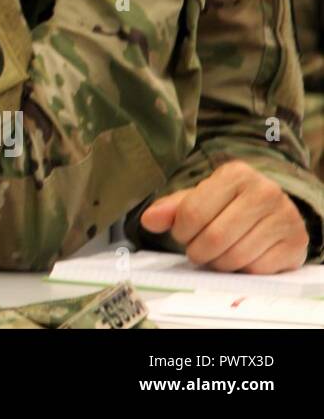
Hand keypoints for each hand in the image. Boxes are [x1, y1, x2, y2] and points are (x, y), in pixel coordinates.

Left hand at [139, 160, 308, 272]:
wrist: (272, 212)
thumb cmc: (228, 204)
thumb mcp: (198, 199)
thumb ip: (171, 209)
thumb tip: (148, 220)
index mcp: (235, 174)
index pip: (192, 212)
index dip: (181, 231)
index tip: (183, 234)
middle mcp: (264, 191)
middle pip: (214, 238)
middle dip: (198, 251)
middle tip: (197, 250)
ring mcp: (285, 216)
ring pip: (235, 257)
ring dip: (218, 263)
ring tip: (216, 254)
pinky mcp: (296, 243)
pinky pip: (257, 269)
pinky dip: (242, 270)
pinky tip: (240, 258)